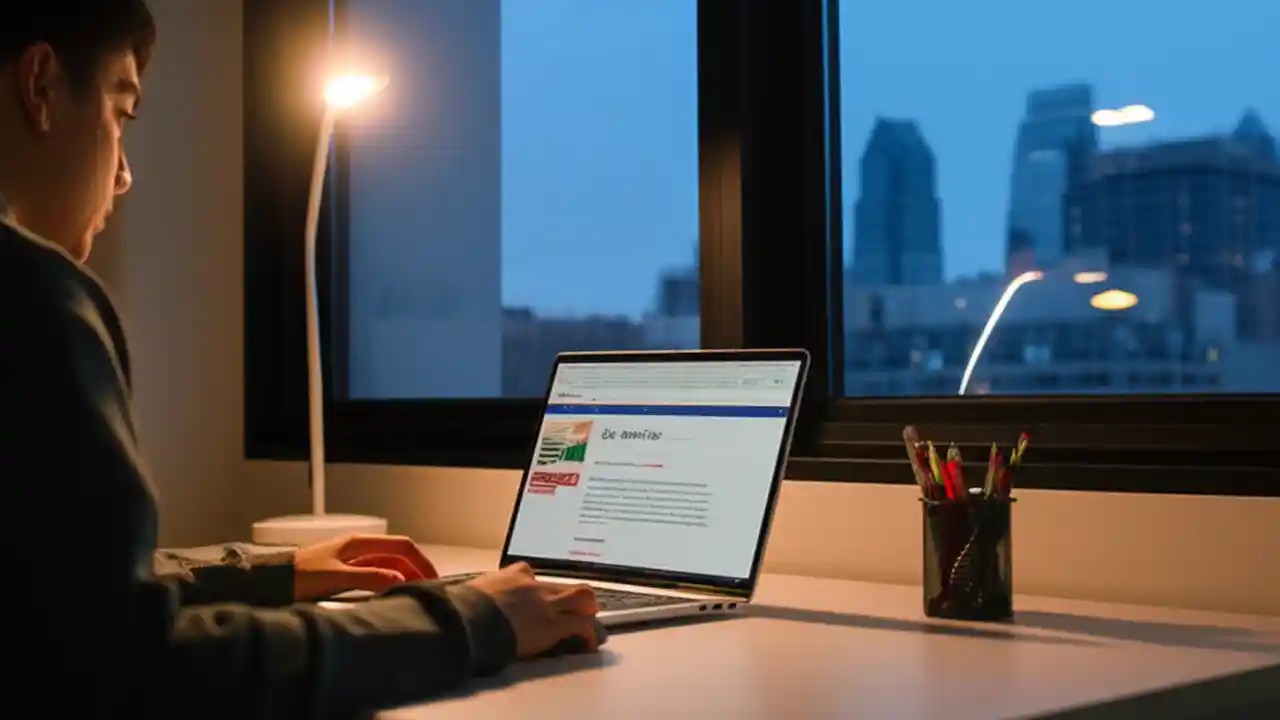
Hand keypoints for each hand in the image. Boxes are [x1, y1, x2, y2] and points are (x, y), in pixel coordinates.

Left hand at [293, 534, 437, 600]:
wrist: (268, 582)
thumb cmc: (297, 576)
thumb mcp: (334, 578)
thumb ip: (368, 578)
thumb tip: (399, 580)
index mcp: (358, 543)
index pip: (402, 546)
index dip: (421, 561)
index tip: (434, 580)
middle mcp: (358, 549)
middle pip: (397, 556)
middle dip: (416, 570)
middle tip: (429, 592)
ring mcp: (351, 561)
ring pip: (388, 566)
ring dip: (404, 578)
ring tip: (414, 596)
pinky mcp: (344, 575)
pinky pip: (375, 577)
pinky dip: (388, 584)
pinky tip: (391, 597)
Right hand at [466, 562, 600, 657]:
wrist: (467, 621)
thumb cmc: (461, 611)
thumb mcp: (466, 594)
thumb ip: (474, 597)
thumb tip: (460, 605)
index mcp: (509, 577)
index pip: (527, 571)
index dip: (535, 585)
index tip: (536, 595)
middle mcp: (532, 586)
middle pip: (563, 583)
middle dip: (573, 597)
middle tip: (577, 609)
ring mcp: (545, 604)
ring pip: (582, 597)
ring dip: (587, 610)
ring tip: (588, 623)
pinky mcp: (552, 625)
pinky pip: (581, 626)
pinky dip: (588, 635)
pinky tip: (589, 645)